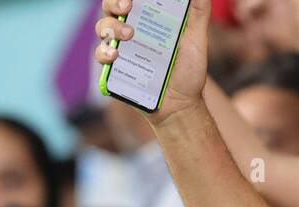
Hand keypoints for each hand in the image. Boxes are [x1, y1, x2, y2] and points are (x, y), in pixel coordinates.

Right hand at [95, 0, 211, 123]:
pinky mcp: (114, 68)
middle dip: (114, 2)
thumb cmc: (188, 70)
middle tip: (127, 6)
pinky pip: (100, 55)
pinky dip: (104, 52)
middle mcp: (128, 30)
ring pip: (102, 28)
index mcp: (145, 19)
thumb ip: (198, 13)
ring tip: (129, 35)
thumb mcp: (196, 40)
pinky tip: (115, 54)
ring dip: (112, 27)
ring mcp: (120, 48)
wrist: (183, 104)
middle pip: (110, 7)